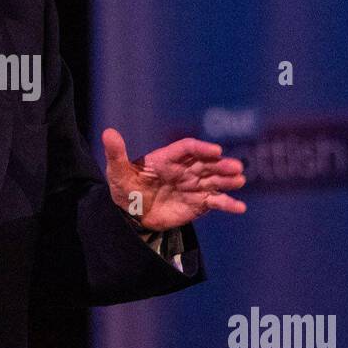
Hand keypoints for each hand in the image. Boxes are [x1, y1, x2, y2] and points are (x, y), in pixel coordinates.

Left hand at [102, 128, 246, 231]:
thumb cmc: (124, 189)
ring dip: (229, 180)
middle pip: (206, 163)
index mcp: (167, 158)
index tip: (215, 152)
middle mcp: (184, 169)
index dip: (202, 148)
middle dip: (222, 164)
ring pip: (215, 180)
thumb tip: (108, 132)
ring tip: (240, 181)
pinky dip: (228, 204)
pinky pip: (216, 202)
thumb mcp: (117, 172)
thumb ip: (116, 154)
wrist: (131, 216)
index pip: (188, 149)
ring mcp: (193, 185)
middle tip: (236, 167)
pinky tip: (240, 207)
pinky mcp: (198, 203)